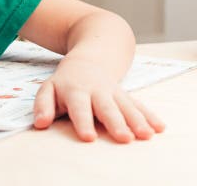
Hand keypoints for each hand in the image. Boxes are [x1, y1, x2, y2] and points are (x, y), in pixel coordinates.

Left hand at [33, 55, 164, 141]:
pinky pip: (139, 105)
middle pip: (107, 108)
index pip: (79, 108)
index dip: (83, 122)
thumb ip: (43, 106)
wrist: (88, 60)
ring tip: (146, 135)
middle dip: (116, 123)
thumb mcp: (48, 89)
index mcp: (75, 91)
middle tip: (124, 138)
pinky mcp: (126, 95)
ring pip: (126, 106)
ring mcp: (114, 93)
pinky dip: (149, 115)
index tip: (89, 137)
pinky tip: (159, 127)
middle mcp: (96, 92)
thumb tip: (39, 123)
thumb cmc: (65, 82)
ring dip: (137, 120)